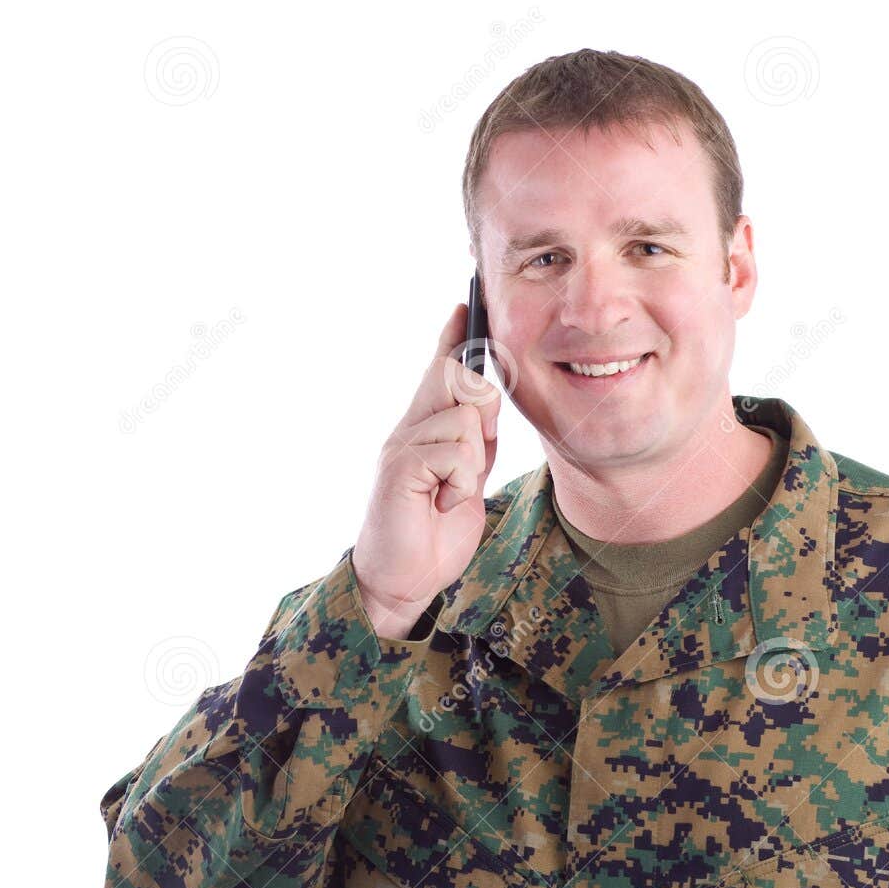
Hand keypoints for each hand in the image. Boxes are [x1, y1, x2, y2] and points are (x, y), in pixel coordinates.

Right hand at [350, 302, 500, 639]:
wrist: (403, 581)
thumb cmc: (433, 534)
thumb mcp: (468, 483)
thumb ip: (478, 444)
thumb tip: (487, 402)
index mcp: (424, 431)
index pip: (439, 375)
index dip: (452, 341)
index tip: (464, 306)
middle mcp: (408, 430)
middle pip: (456, 380)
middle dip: (482, 411)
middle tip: (469, 463)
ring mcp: (402, 446)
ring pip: (466, 420)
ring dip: (474, 465)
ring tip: (453, 494)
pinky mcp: (401, 466)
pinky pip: (456, 451)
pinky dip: (462, 482)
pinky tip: (444, 502)